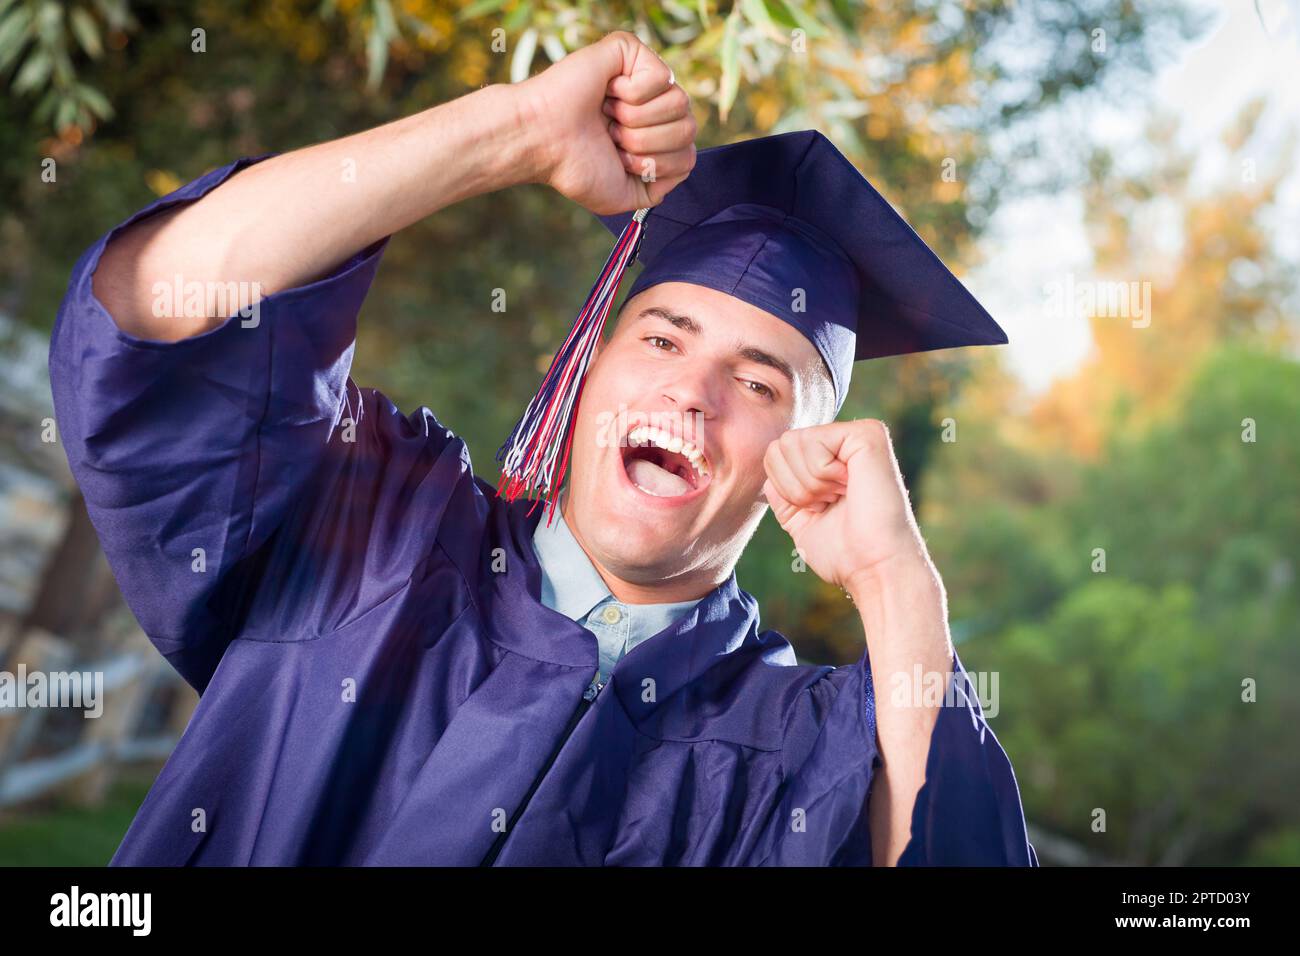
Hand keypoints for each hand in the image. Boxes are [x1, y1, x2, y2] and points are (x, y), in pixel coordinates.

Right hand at [513, 31, 696, 214]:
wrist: (545, 142)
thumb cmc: (576, 167)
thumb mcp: (625, 196)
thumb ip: (659, 190)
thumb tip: (682, 163)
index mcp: (653, 137)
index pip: (688, 156)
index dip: (656, 166)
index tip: (620, 161)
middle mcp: (653, 106)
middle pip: (688, 130)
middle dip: (647, 144)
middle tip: (612, 137)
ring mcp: (645, 77)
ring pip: (679, 104)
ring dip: (638, 120)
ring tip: (609, 116)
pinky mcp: (632, 52)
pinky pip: (663, 77)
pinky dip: (633, 94)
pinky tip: (608, 92)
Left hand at [762, 419, 927, 593]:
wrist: (873, 567)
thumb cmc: (845, 553)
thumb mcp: (802, 523)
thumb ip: (784, 498)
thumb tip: (768, 480)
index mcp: (831, 461)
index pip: (775, 454)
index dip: (786, 490)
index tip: (820, 509)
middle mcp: (844, 442)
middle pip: (779, 445)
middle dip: (795, 486)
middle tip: (830, 503)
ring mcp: (857, 435)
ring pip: (791, 442)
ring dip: (809, 483)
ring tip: (841, 496)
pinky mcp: (866, 434)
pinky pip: (812, 441)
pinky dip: (822, 473)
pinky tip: (849, 485)